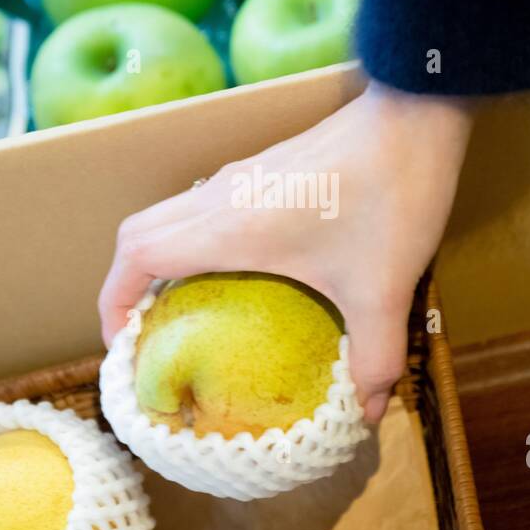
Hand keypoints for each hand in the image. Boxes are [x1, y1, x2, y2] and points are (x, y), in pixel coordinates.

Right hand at [98, 81, 474, 420]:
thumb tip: (366, 413)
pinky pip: (202, 208)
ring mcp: (240, 178)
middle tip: (146, 332)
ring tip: (182, 310)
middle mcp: (219, 198)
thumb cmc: (391, 197)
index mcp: (228, 228)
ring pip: (169, 215)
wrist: (415, 115)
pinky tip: (238, 273)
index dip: (113, 302)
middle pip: (138, 234)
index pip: (135, 256)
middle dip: (127, 285)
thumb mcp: (384, 290)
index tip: (122, 345)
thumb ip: (374, 356)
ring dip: (160, 259)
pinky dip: (194, 242)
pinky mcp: (264, 169)